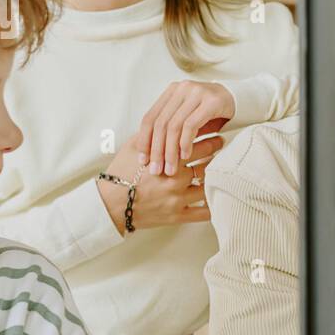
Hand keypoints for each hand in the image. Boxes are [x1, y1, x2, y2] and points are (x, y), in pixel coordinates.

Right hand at [98, 130, 223, 232]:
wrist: (110, 203)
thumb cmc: (120, 174)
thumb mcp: (133, 147)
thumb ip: (152, 133)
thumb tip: (167, 119)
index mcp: (167, 160)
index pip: (197, 145)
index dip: (211, 138)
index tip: (218, 134)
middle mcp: (176, 180)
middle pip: (207, 164)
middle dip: (217, 155)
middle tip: (223, 149)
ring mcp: (178, 199)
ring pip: (208, 186)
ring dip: (216, 177)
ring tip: (221, 169)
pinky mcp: (177, 216)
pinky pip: (203, 213)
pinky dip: (214, 206)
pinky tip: (220, 196)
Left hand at [136, 81, 234, 176]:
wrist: (242, 100)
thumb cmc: (212, 113)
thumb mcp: (188, 117)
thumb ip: (172, 127)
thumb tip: (152, 152)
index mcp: (171, 91)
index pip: (150, 117)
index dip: (144, 140)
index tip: (142, 160)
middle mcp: (181, 88)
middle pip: (160, 123)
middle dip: (156, 150)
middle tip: (156, 170)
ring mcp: (196, 93)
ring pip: (174, 126)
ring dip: (171, 151)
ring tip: (171, 168)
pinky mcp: (211, 102)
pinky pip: (191, 125)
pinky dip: (185, 143)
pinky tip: (185, 156)